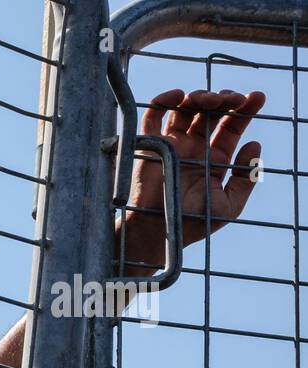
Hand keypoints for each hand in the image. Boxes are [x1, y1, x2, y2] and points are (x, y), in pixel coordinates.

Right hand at [122, 89, 264, 270]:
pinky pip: (153, 116)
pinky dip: (163, 100)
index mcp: (215, 159)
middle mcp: (195, 147)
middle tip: (230, 99)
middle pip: (210, 112)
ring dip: (198, 96)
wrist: (157, 231)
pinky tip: (177, 96)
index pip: (232, 126)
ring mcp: (172, 144)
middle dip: (223, 99)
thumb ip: (245, 176)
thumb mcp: (230, 205)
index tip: (257, 96)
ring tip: (208, 100)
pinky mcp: (150, 144)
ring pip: (185, 109)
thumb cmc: (191, 223)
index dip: (246, 109)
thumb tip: (254, 143)